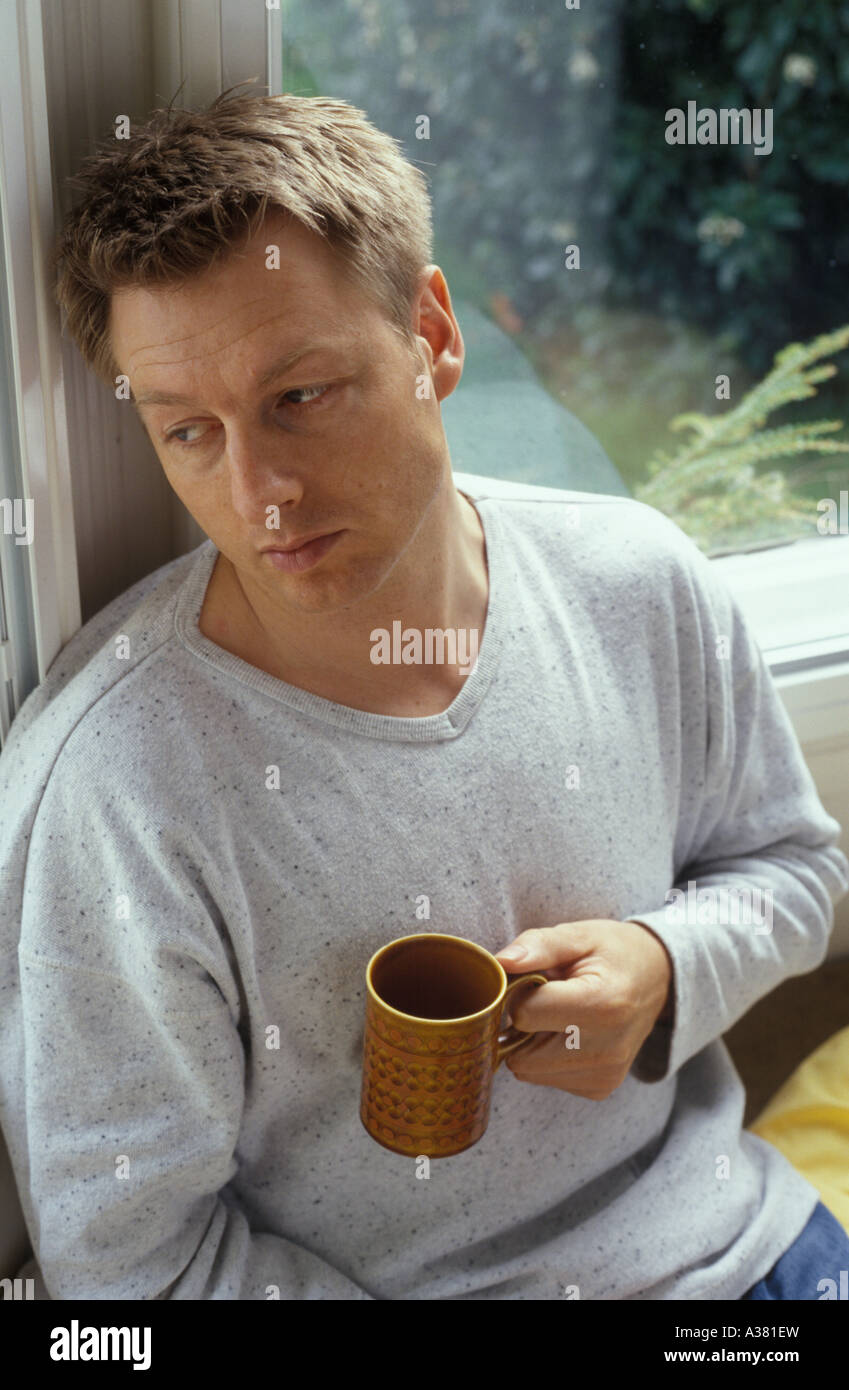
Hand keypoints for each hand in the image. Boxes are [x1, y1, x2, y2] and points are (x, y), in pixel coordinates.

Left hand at [494, 920, 672, 1099]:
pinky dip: (548, 1058)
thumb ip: (538, 945)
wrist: (658, 979)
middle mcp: (606, 1050)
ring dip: (533, 1043)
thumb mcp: (579, 935)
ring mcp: (604, 1075)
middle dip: (523, 1024)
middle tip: (548, 999)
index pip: (524, 1014)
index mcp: (601, 1006)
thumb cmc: (614, 952)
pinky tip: (571, 1034)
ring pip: (528, 1070)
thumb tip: (501, 963)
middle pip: (521, 1053)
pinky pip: (546, 1079)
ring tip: (562, 1015)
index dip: (521, 993)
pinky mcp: (600, 1088)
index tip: (539, 979)